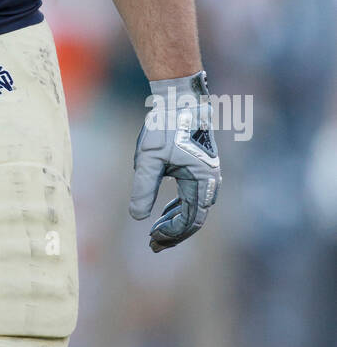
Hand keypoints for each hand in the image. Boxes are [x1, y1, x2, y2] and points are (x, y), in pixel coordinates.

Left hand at [129, 71, 219, 252]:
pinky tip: (165, 213)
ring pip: (194, 208)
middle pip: (194, 219)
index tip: (152, 240)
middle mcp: (210, 182)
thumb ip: (143, 188)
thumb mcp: (148, 158)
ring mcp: (207, 175)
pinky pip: (192, 196)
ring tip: (156, 233)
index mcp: (202, 181)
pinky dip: (179, 207)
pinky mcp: (201, 169)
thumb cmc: (165, 127)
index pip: (190, 220)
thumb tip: (137, 218)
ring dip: (176, 222)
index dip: (172, 234)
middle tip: (153, 245)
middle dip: (174, 233)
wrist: (180, 101)